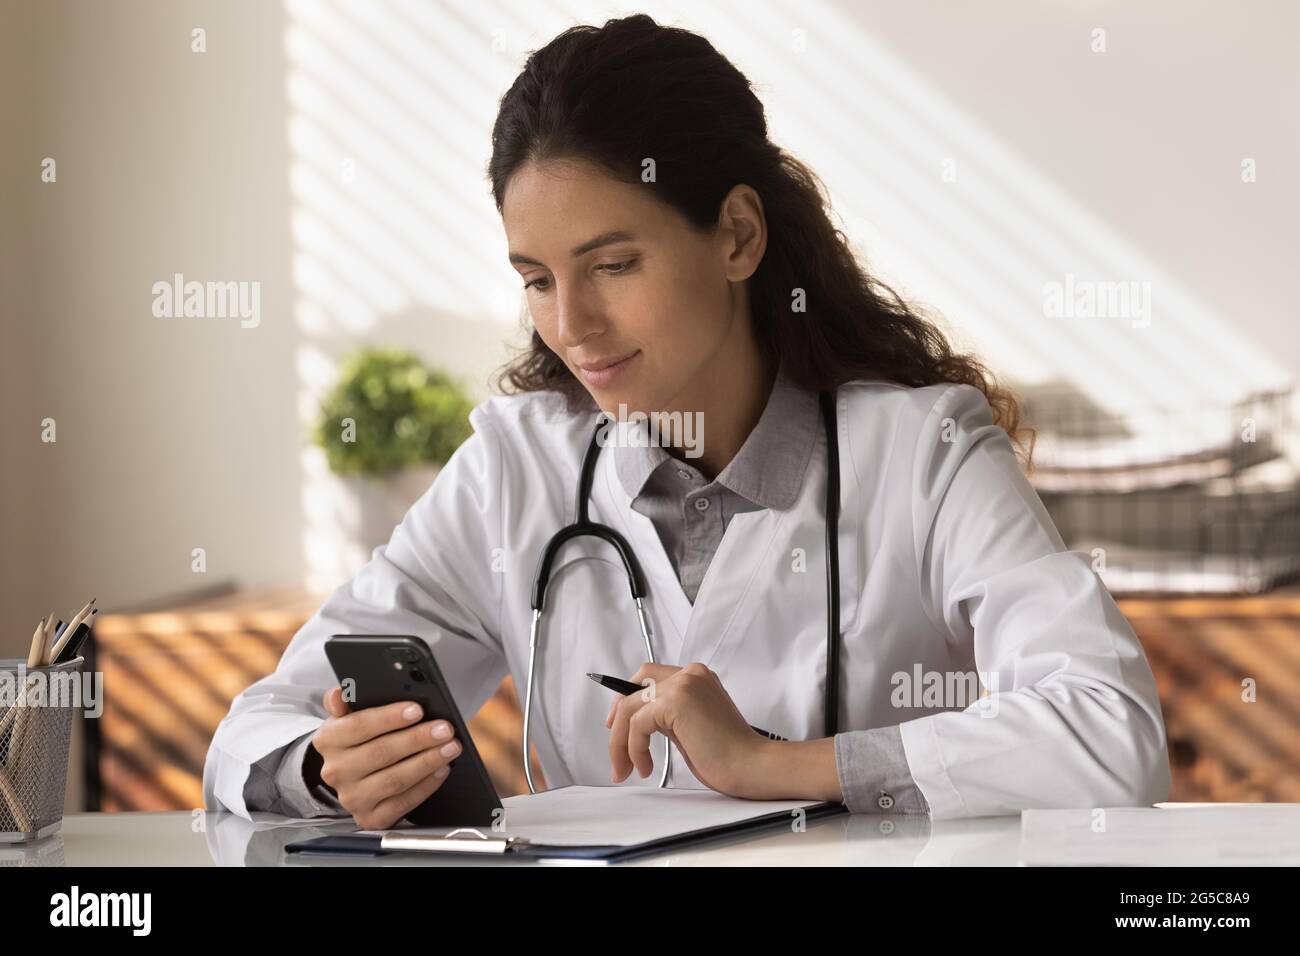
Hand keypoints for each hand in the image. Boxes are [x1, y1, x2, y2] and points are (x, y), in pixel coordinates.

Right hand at [311, 686, 461, 829]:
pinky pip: (402, 803)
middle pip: (381, 753)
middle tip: (444, 728)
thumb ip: (344, 700)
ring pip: (394, 779)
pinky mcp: (369, 818)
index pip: (358, 726)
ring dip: (427, 762)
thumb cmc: (357, 739)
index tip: (417, 710)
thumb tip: (341, 693)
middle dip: (418, 739)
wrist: (351, 777)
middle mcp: (336, 771)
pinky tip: (441, 770)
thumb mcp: (347, 716)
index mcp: (328, 740)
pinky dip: (425, 785)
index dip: (389, 718)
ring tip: (450, 747)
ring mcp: (352, 798)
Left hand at [604, 662, 772, 797]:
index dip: (628, 699)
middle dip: (618, 715)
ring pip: (630, 706)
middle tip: (615, 746)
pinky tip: (645, 766)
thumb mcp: (691, 727)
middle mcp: (690, 674)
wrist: (752, 765)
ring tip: (627, 767)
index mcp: (696, 677)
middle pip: (636, 683)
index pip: (650, 676)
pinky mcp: (676, 701)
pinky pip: (637, 723)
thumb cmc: (729, 755)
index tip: (618, 724)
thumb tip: (638, 721)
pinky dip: (633, 748)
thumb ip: (668, 716)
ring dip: (621, 742)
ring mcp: (683, 684)